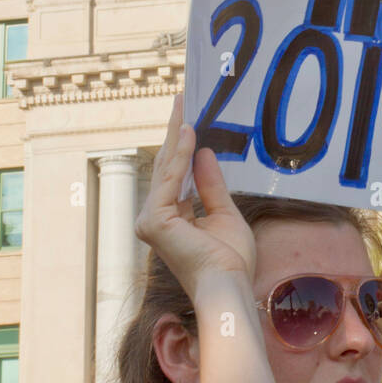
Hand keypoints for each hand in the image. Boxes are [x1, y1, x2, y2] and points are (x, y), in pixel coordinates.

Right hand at [135, 93, 256, 302]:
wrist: (230, 282)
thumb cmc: (230, 259)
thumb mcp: (224, 212)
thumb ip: (211, 184)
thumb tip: (202, 152)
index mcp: (170, 219)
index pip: (174, 175)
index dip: (180, 145)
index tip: (187, 118)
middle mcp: (154, 218)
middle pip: (166, 167)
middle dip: (174, 132)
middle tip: (181, 100)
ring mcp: (151, 220)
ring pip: (166, 168)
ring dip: (175, 135)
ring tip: (184, 106)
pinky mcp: (155, 220)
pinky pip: (171, 179)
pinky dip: (180, 154)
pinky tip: (188, 132)